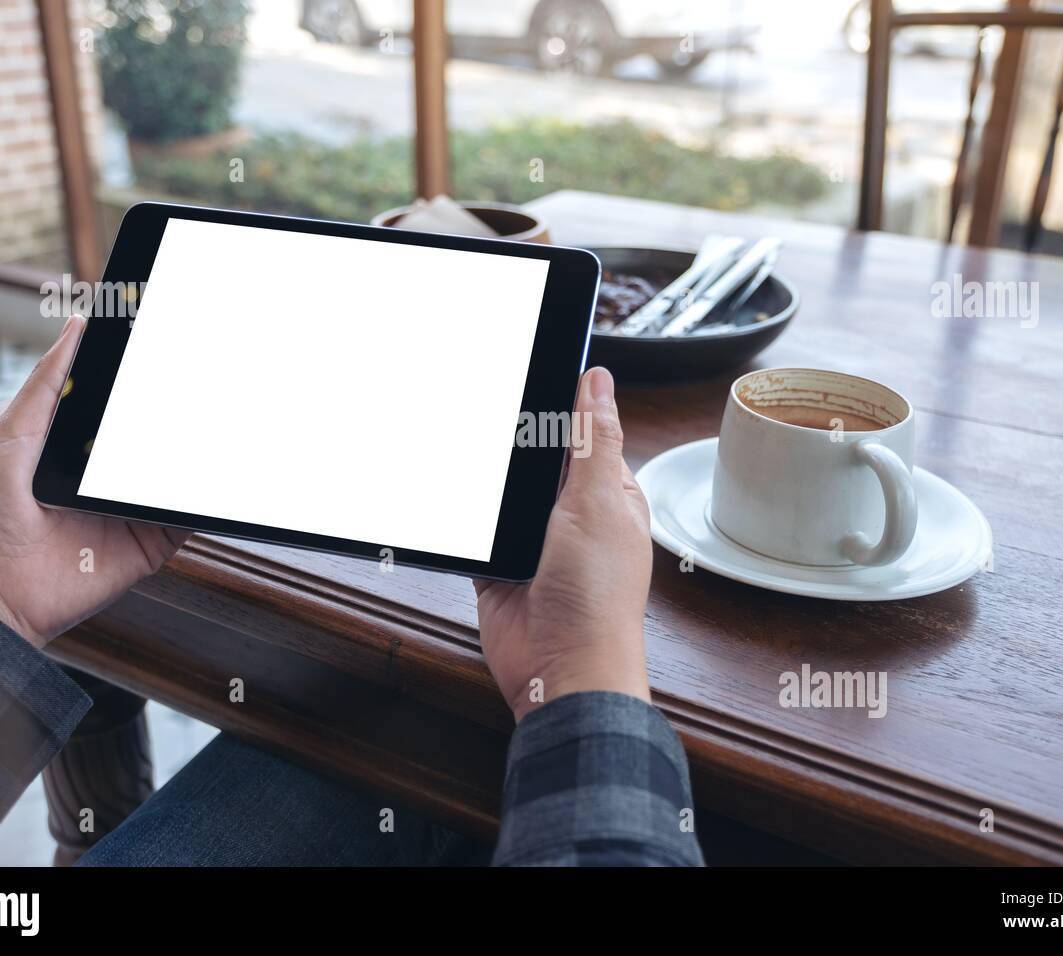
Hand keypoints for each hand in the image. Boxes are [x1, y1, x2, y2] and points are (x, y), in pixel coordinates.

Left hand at [0, 316, 188, 647]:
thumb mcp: (12, 439)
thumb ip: (45, 389)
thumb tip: (75, 329)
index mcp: (80, 448)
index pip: (122, 405)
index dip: (145, 377)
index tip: (170, 343)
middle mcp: (112, 478)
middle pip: (158, 437)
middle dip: (184, 411)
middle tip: (211, 376)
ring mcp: (136, 509)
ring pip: (179, 474)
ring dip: (201, 452)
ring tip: (225, 421)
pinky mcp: (154, 542)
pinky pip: (188, 515)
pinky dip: (205, 499)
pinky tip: (218, 476)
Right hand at [474, 367, 652, 722]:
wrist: (561, 671)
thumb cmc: (598, 600)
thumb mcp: (598, 503)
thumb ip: (593, 440)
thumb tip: (598, 381)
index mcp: (610, 495)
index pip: (584, 433)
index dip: (561, 403)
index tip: (528, 367)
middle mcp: (573, 516)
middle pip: (537, 460)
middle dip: (515, 444)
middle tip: (485, 406)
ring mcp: (535, 543)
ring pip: (503, 493)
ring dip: (489, 483)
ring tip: (464, 449)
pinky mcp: (499, 568)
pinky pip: (476, 532)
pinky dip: (464, 520)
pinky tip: (452, 500)